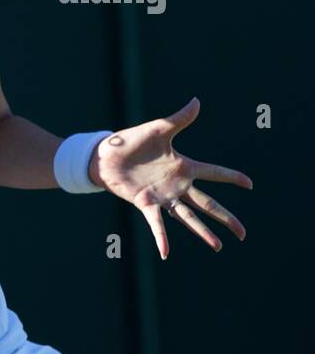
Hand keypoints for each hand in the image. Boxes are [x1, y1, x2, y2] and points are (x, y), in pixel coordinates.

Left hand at [89, 97, 252, 259]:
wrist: (104, 155)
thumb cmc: (131, 141)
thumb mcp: (159, 128)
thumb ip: (180, 119)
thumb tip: (197, 101)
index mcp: (183, 167)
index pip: (214, 173)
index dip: (231, 178)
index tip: (250, 184)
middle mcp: (176, 185)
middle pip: (207, 204)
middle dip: (225, 218)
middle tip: (243, 233)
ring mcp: (162, 196)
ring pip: (188, 217)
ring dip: (203, 232)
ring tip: (218, 246)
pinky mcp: (145, 203)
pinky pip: (156, 222)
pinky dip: (161, 237)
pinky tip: (166, 252)